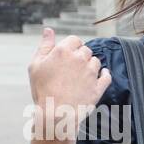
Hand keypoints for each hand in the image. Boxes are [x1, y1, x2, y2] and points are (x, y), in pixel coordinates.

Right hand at [25, 28, 110, 143]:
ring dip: (90, 66)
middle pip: (86, 50)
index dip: (71, 46)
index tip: (66, 56)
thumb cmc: (42, 89)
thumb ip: (44, 46)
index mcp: (63, 51)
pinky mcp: (99, 87)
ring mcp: (91, 73)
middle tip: (71, 69)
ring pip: (96, 62)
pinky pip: (107, 76)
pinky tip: (101, 76)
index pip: (75, 40)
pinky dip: (105, 75)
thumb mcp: (36, 65)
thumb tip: (49, 30)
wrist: (55, 113)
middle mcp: (80, 59)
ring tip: (80, 76)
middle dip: (80, 56)